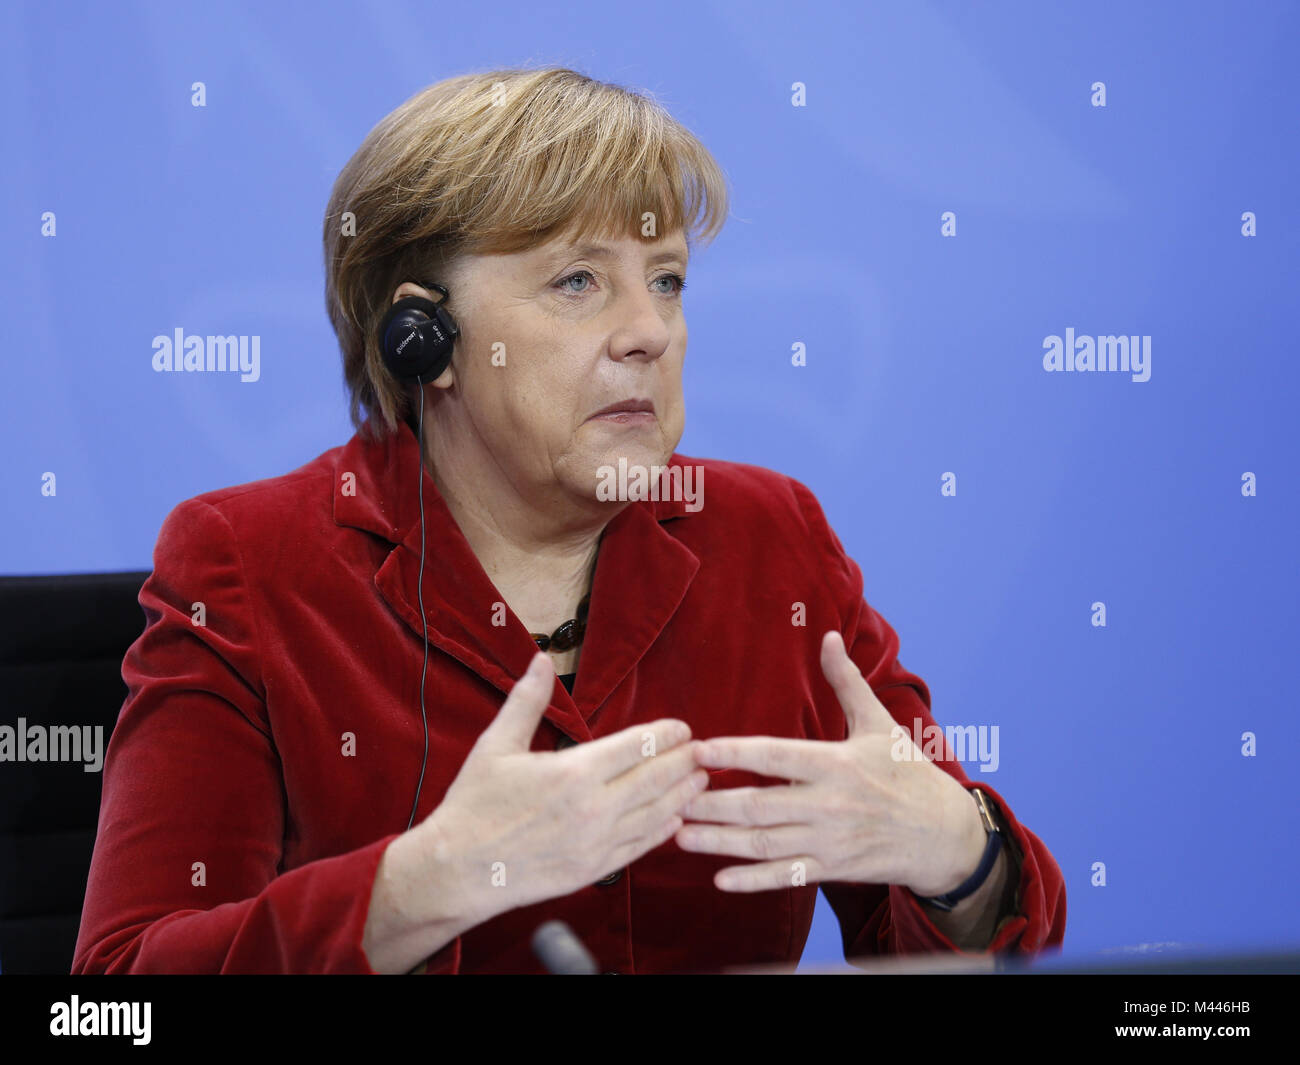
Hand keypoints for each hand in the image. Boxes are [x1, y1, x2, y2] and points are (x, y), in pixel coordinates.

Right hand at [420, 652, 708, 924]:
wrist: (458, 870)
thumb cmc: (473, 805)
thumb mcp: (497, 745)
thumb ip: (527, 700)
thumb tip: (541, 660)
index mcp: (574, 772)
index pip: (635, 747)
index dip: (664, 736)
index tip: (681, 729)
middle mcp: (593, 808)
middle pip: (655, 779)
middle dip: (683, 763)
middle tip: (702, 752)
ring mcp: (597, 843)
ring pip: (655, 815)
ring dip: (682, 795)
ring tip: (700, 781)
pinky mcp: (594, 870)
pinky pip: (639, 847)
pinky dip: (662, 831)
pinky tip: (674, 819)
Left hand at [675, 631, 986, 896]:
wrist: (946, 835)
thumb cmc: (909, 772)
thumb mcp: (880, 723)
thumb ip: (847, 682)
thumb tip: (828, 637)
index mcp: (837, 764)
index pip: (776, 757)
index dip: (735, 753)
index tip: (697, 751)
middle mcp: (830, 804)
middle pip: (760, 806)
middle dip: (711, 805)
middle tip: (670, 799)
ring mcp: (830, 841)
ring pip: (765, 844)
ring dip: (718, 842)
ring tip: (678, 835)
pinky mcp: (833, 868)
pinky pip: (786, 876)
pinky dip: (752, 880)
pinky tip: (719, 878)